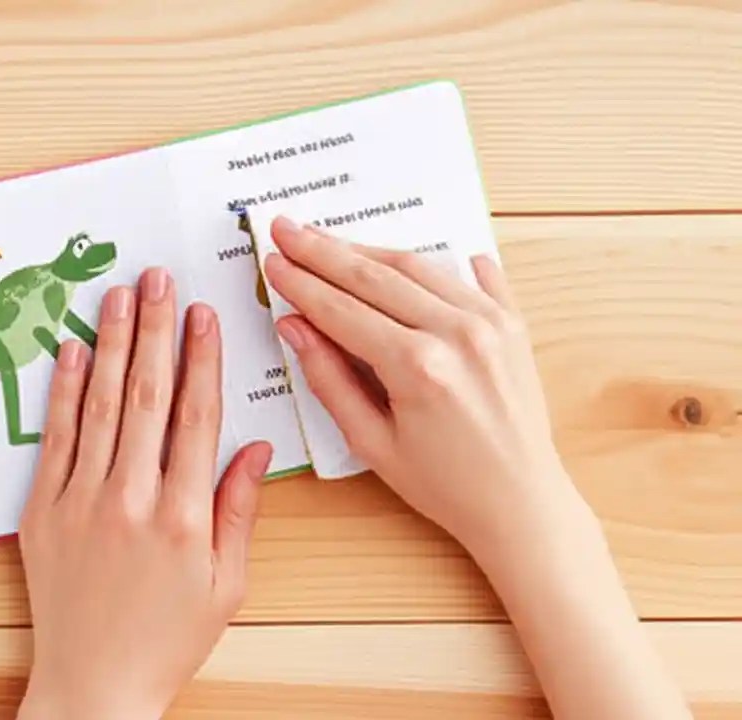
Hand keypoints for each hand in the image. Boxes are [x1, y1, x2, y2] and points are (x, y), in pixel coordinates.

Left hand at [17, 268, 272, 719]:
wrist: (94, 686)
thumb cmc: (166, 642)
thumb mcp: (226, 586)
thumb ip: (239, 512)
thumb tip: (254, 449)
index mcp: (185, 519)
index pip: (196, 418)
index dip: (202, 359)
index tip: (202, 314)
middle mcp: (132, 501)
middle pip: (147, 397)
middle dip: (155, 330)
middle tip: (158, 278)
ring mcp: (81, 504)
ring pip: (99, 407)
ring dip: (111, 345)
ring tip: (118, 296)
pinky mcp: (42, 513)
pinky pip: (55, 440)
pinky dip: (64, 393)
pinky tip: (73, 352)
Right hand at [263, 216, 578, 551]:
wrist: (522, 502)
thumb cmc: (445, 485)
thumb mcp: (371, 443)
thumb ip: (329, 379)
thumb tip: (294, 327)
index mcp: (417, 367)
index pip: (340, 309)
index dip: (300, 283)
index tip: (273, 261)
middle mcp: (456, 332)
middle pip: (372, 275)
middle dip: (322, 250)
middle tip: (286, 228)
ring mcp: (489, 321)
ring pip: (415, 265)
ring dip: (366, 248)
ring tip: (328, 239)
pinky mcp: (512, 321)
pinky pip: (468, 274)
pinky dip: (434, 261)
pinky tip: (403, 251)